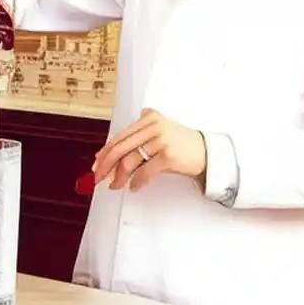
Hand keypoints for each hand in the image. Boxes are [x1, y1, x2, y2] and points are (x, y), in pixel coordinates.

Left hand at [92, 109, 206, 192]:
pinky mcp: (168, 155)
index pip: (119, 136)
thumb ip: (137, 139)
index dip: (105, 153)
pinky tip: (134, 187)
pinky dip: (136, 182)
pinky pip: (144, 171)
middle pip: (120, 147)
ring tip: (116, 185)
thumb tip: (108, 157)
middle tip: (99, 178)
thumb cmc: (180, 145)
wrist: (207, 153)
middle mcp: (154, 126)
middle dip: (106, 166)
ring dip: (119, 177)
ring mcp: (161, 139)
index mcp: (148, 118)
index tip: (97, 165)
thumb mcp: (158, 133)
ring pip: (130, 161)